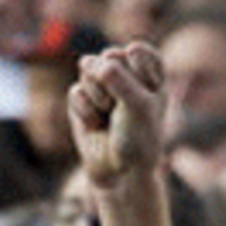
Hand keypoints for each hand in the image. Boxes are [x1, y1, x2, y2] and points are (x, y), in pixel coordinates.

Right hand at [69, 43, 166, 188]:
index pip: (136, 52)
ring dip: (100, 99)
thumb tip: (84, 60)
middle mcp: (125, 73)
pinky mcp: (81, 100)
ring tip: (110, 118)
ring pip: (89, 72)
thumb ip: (116, 76)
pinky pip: (75, 92)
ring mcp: (100, 85)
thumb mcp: (138, 105)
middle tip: (125, 111)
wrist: (120, 173)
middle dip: (114, 86)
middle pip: (110, 57)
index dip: (137, 75)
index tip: (146, 97)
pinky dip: (86, 112)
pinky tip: (96, 125)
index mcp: (150, 71)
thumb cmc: (138, 139)